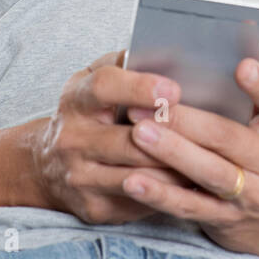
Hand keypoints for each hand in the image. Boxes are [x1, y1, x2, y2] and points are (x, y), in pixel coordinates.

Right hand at [32, 49, 191, 224]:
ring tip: (209, 160)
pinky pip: (141, 201)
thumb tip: (170, 52)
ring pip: (139, 176)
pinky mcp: (94, 207)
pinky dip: (168, 193)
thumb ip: (126, 63)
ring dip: (176, 169)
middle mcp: (72, 139)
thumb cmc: (87, 114)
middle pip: (128, 141)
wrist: (49, 165)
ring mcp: (81, 177)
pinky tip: (191, 183)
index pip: (104, 88)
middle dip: (169, 138)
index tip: (174, 90)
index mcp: (76, 100)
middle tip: (207, 134)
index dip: (140, 88)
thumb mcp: (95, 79)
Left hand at [121, 58, 258, 258]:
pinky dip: (160, 195)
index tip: (241, 66)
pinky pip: (189, 206)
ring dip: (170, 152)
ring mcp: (252, 196)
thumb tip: (223, 50)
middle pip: (228, 137)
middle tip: (150, 102)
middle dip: (186, 119)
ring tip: (138, 133)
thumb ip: (254, 95)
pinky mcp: (225, 219)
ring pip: (208, 172)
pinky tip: (133, 181)